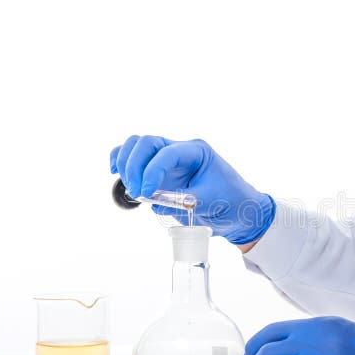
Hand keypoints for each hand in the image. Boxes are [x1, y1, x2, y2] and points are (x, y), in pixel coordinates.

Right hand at [110, 135, 274, 244]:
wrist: (239, 210)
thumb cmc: (232, 202)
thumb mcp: (214, 202)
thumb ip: (186, 200)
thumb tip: (156, 204)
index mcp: (197, 151)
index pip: (167, 152)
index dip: (152, 170)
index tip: (146, 192)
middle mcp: (180, 150)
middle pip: (146, 143)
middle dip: (135, 165)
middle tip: (137, 191)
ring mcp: (168, 159)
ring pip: (137, 145)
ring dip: (127, 163)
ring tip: (131, 187)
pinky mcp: (159, 171)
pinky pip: (134, 156)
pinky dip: (121, 161)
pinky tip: (115, 173)